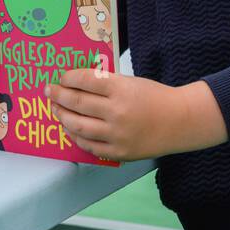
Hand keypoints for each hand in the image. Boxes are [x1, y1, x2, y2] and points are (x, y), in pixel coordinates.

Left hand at [48, 70, 226, 161]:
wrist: (180, 122)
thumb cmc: (155, 97)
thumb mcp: (131, 82)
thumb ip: (106, 84)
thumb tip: (77, 84)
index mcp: (121, 89)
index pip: (85, 81)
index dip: (68, 78)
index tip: (61, 78)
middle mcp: (117, 112)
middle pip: (77, 103)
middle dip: (58, 96)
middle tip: (49, 91)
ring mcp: (116, 134)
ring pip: (78, 126)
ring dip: (62, 116)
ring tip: (56, 110)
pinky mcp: (118, 152)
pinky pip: (89, 145)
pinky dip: (75, 136)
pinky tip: (70, 128)